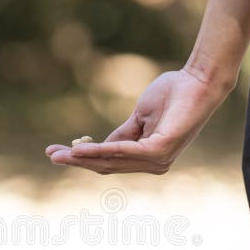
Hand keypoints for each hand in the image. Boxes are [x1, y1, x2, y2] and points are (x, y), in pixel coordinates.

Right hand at [45, 68, 230, 174]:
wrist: (198, 81)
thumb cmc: (174, 94)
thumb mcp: (140, 117)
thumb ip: (122, 135)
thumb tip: (101, 146)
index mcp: (149, 158)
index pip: (111, 163)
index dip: (84, 159)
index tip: (57, 152)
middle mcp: (154, 165)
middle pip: (107, 167)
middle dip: (77, 162)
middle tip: (51, 156)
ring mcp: (157, 161)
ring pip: (112, 162)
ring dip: (84, 158)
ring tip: (61, 154)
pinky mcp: (159, 151)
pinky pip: (124, 152)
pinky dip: (102, 151)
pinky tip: (82, 149)